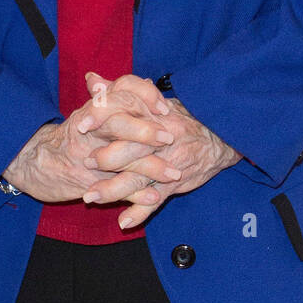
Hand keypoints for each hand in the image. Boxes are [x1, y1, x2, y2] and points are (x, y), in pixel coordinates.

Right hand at [1, 72, 177, 203]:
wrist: (31, 163)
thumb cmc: (66, 138)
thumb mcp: (87, 112)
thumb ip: (113, 99)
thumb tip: (144, 81)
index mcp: (95, 109)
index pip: (121, 92)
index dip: (144, 96)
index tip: (165, 106)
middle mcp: (90, 129)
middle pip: (119, 123)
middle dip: (146, 131)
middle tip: (171, 138)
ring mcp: (87, 156)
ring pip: (122, 159)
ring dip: (151, 167)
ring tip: (174, 174)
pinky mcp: (86, 182)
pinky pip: (114, 187)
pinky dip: (135, 193)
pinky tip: (154, 195)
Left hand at [78, 78, 242, 229]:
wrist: (220, 137)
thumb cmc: (181, 117)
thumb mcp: (152, 100)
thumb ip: (120, 92)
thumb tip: (91, 80)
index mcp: (153, 113)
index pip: (127, 111)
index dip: (104, 116)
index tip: (81, 123)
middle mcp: (161, 136)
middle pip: (132, 145)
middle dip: (107, 156)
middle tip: (84, 162)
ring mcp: (168, 162)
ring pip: (139, 177)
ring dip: (114, 189)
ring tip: (90, 197)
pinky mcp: (175, 183)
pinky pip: (156, 200)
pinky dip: (140, 212)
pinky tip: (123, 222)